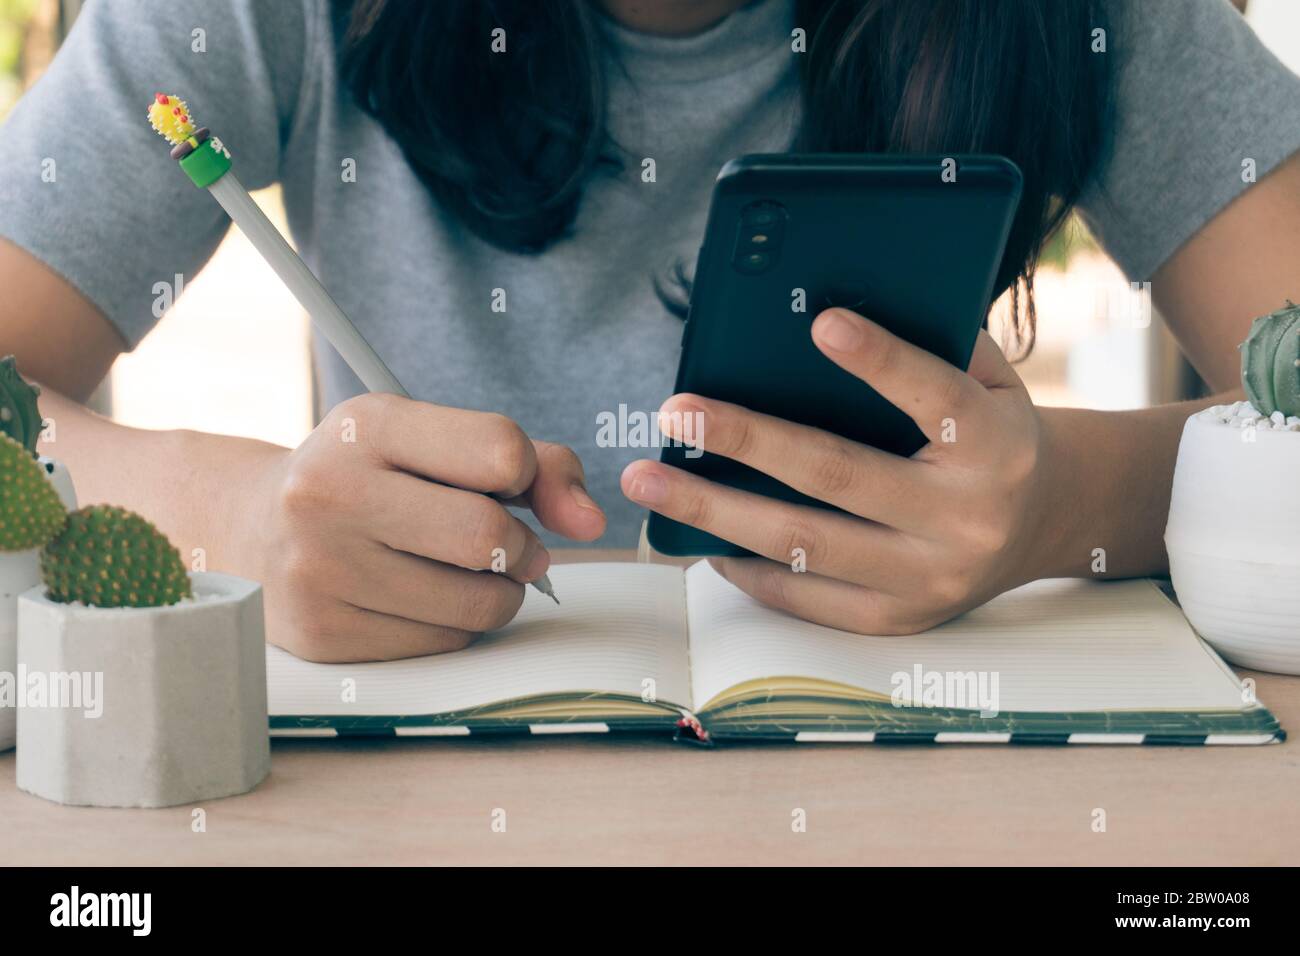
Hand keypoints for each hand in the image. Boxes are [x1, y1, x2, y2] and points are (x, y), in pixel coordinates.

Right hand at [239, 394, 605, 660]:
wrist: (254, 528)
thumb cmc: (373, 478)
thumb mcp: (434, 441)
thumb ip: (533, 464)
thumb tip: (591, 522)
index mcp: (368, 425)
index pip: (502, 450)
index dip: (528, 473)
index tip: (512, 483)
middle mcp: (331, 491)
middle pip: (491, 534)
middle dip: (524, 546)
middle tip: (512, 546)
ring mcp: (320, 567)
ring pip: (477, 602)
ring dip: (499, 594)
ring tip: (468, 573)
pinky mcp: (323, 633)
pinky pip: (444, 643)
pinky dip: (458, 627)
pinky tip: (425, 600)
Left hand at [622, 308, 1067, 633]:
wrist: (1045, 525)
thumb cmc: (992, 435)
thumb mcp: (989, 382)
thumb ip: (932, 345)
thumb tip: (822, 314)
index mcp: (995, 448)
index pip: (937, 398)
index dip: (881, 361)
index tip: (822, 321)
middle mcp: (964, 520)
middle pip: (838, 477)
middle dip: (746, 442)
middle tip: (673, 413)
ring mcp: (928, 580)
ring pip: (803, 545)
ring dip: (713, 514)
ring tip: (647, 483)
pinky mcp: (897, 621)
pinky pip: (805, 599)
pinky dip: (744, 566)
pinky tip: (697, 536)